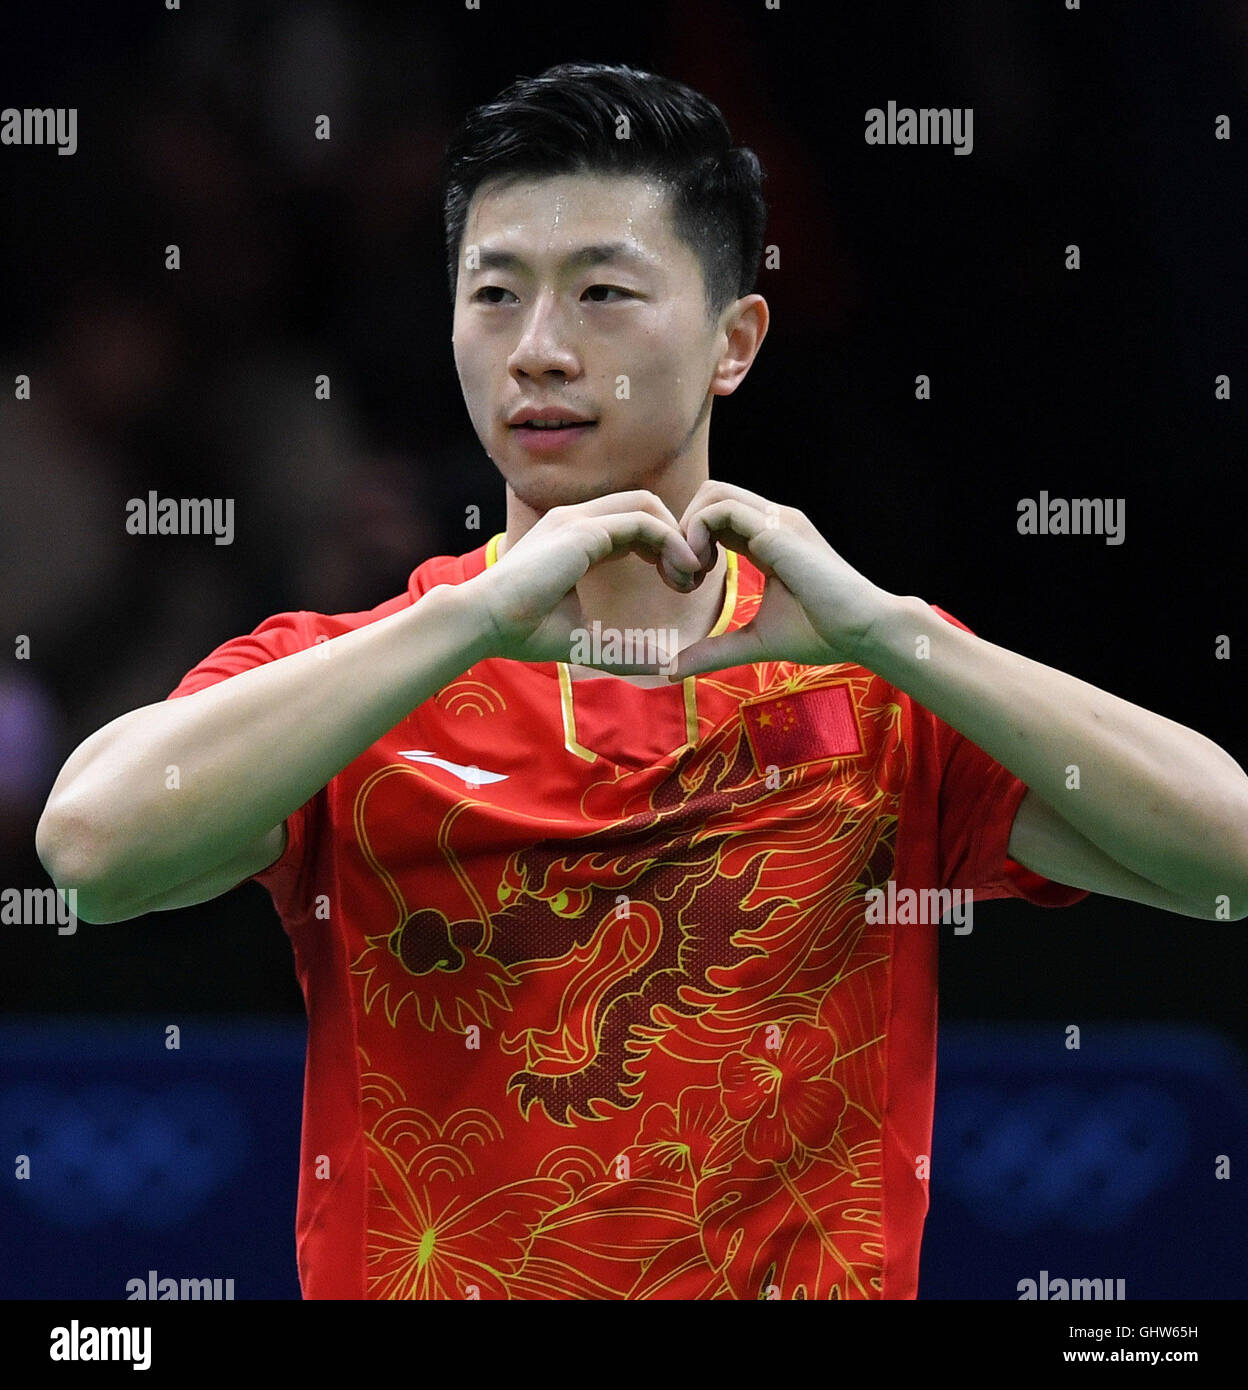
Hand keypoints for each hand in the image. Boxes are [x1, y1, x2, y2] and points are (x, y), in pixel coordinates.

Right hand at [468, 490, 702, 667]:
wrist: (483, 623)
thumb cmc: (523, 631)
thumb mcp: (586, 639)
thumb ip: (623, 648)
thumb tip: (665, 665)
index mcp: (575, 539)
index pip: (631, 523)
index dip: (661, 546)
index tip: (676, 582)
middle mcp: (577, 520)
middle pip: (644, 505)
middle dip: (676, 534)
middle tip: (690, 578)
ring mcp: (578, 520)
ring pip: (646, 506)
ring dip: (677, 537)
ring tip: (689, 576)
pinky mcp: (583, 531)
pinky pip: (642, 521)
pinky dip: (669, 541)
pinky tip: (681, 571)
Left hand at [667, 480, 899, 677]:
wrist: (862, 630)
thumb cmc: (821, 634)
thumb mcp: (754, 641)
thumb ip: (715, 650)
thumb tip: (674, 670)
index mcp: (769, 540)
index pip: (717, 518)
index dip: (691, 543)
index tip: (687, 584)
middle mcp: (772, 521)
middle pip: (710, 494)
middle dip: (682, 529)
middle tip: (682, 575)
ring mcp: (775, 520)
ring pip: (712, 493)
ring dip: (687, 529)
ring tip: (691, 573)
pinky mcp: (776, 529)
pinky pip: (721, 509)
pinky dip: (697, 533)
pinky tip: (701, 570)